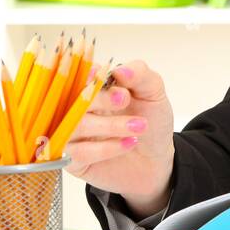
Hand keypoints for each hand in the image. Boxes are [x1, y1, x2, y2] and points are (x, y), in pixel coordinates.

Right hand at [64, 61, 175, 216]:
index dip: (89, 76)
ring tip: (139, 126)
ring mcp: (72, 134)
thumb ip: (140, 75)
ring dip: (109, 125)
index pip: (77, 74)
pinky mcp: (72, 159)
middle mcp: (76, 108)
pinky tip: (128, 144)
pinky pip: (79, 153)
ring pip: (75, 126)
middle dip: (100, 99)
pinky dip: (105, 148)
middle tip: (124, 99)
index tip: (109, 78)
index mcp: (91, 86)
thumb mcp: (152, 92)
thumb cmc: (151, 120)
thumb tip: (121, 69)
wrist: (157, 158)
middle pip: (72, 99)